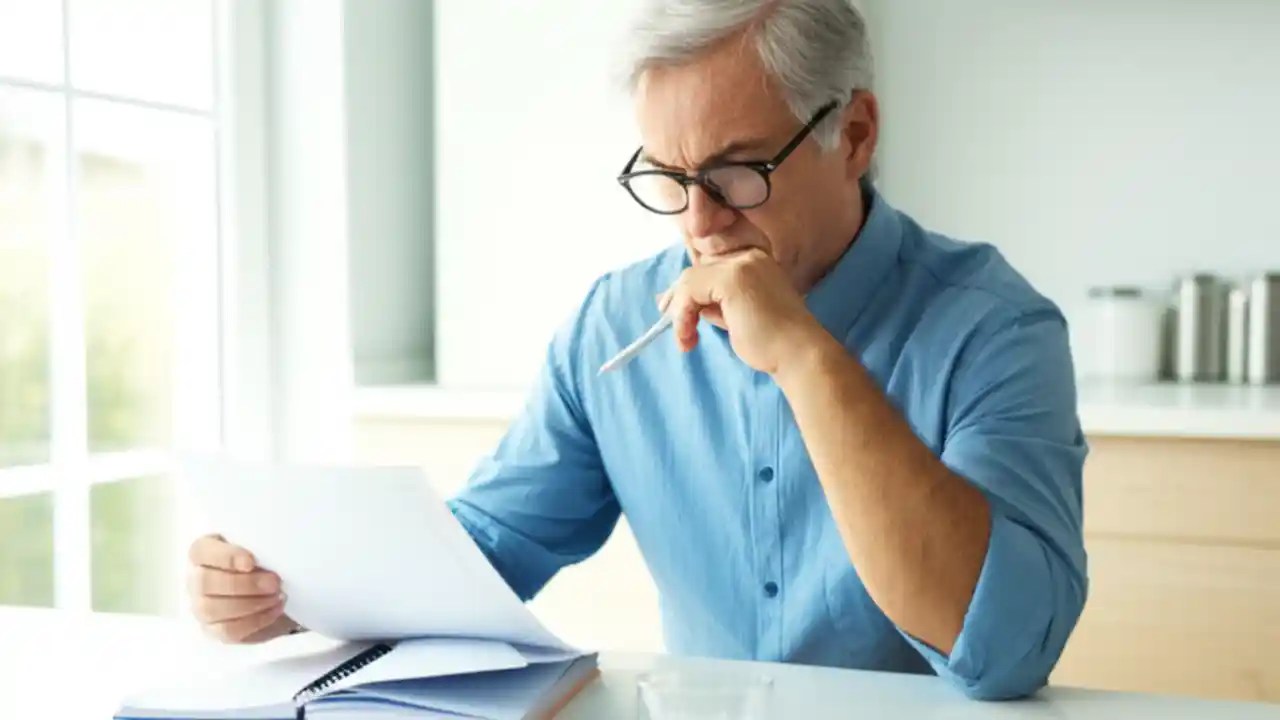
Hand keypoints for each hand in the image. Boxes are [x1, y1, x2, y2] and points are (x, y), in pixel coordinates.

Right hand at [187, 534, 299, 643]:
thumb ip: (259, 548)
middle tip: (274, 583)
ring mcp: (201, 607)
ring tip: (277, 597)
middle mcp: (196, 579)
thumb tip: (274, 551)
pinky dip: (255, 621)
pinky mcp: (214, 629)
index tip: (251, 562)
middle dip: (245, 584)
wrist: (272, 592)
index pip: (201, 551)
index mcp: (203, 552)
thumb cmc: (263, 563)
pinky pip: (227, 630)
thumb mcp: (260, 549)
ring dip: (250, 604)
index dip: (225, 557)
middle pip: (206, 583)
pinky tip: (275, 610)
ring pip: (212, 609)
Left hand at [663, 249, 826, 373]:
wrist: (798, 354)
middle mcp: (748, 255)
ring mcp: (741, 264)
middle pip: (697, 269)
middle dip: (679, 299)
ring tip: (686, 340)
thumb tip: (669, 299)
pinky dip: (682, 316)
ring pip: (689, 280)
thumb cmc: (771, 341)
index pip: (709, 263)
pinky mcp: (732, 279)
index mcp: (754, 259)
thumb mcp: (735, 314)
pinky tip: (689, 338)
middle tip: (678, 330)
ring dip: (680, 314)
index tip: (679, 312)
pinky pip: (690, 291)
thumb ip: (711, 302)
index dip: (690, 287)